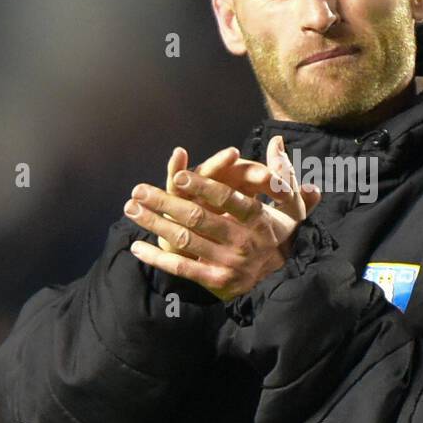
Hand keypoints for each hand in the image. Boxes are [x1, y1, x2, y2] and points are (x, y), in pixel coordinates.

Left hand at [125, 136, 318, 300]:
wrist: (279, 280)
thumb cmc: (278, 234)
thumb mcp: (290, 207)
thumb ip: (284, 173)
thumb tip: (277, 142)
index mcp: (257, 219)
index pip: (228, 199)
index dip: (203, 187)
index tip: (178, 175)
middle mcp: (242, 241)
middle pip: (198, 218)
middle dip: (165, 203)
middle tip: (139, 189)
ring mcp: (228, 263)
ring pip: (185, 240)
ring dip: (154, 223)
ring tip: (131, 209)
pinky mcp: (216, 281)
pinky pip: (181, 268)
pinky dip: (158, 258)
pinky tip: (137, 247)